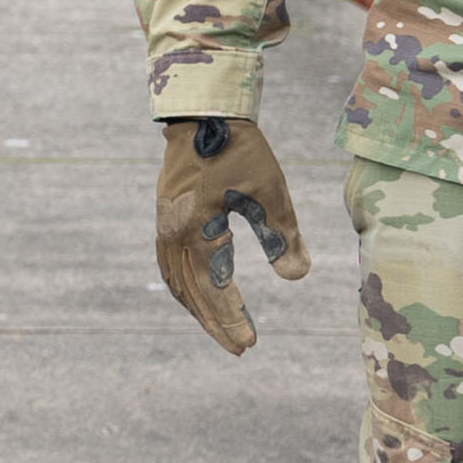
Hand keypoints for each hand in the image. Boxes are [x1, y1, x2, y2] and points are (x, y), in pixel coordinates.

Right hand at [156, 115, 307, 354]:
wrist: (204, 114)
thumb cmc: (242, 152)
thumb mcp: (271, 194)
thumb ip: (281, 237)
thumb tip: (297, 277)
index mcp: (198, 229)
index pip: (215, 287)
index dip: (232, 318)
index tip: (250, 344)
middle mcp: (173, 232)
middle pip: (191, 292)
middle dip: (216, 322)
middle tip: (239, 349)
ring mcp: (164, 225)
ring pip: (177, 280)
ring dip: (199, 307)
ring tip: (221, 328)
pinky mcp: (165, 217)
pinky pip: (170, 264)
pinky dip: (185, 286)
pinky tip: (201, 293)